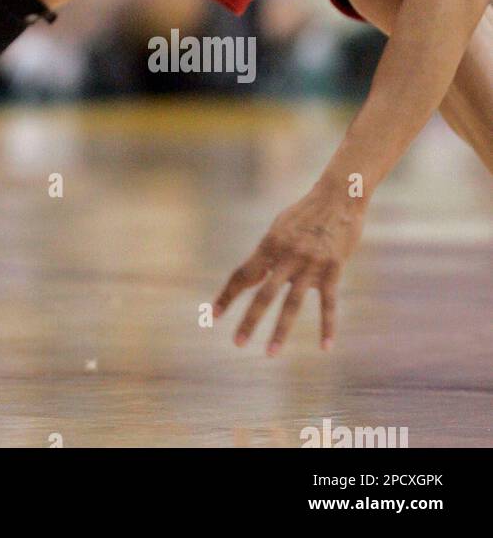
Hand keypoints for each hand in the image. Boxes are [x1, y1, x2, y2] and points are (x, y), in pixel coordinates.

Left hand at [213, 185, 366, 354]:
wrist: (338, 197)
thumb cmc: (305, 214)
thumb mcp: (279, 228)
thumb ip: (268, 255)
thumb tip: (254, 280)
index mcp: (269, 244)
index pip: (243, 274)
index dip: (228, 295)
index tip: (214, 315)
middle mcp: (287, 256)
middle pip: (263, 294)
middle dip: (249, 320)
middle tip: (237, 343)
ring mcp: (310, 264)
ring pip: (292, 304)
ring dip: (280, 331)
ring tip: (270, 353)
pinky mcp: (333, 270)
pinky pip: (329, 304)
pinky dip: (327, 327)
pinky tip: (325, 347)